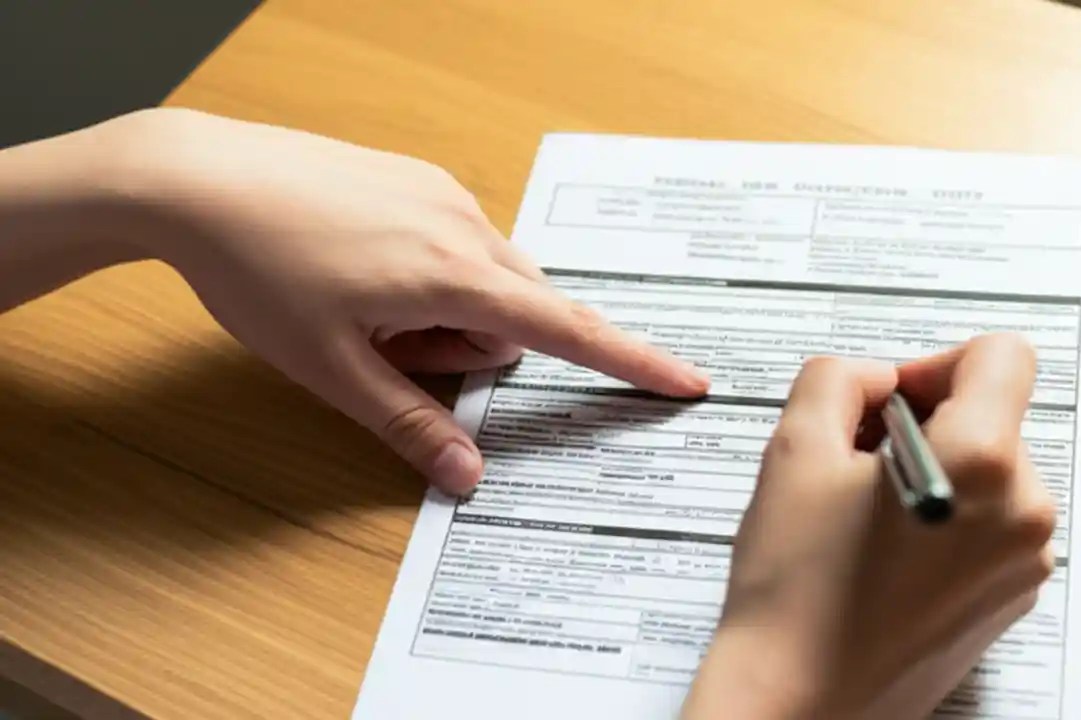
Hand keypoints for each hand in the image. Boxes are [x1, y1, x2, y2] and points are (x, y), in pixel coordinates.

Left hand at [98, 109, 708, 493]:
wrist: (199, 177)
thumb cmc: (259, 271)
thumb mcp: (331, 368)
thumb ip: (410, 423)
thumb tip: (467, 477)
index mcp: (453, 275)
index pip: (566, 329)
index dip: (632, 363)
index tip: (686, 382)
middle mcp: (464, 226)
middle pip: (518, 310)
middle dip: (472, 347)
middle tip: (390, 351)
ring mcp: (443, 195)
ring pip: (486, 277)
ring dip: (447, 311)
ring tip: (367, 308)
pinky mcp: (419, 181)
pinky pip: (459, 242)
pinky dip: (431, 275)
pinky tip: (363, 271)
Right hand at [682, 335, 1055, 718]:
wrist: (798, 699)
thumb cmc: (794, 591)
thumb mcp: (794, 449)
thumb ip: (837, 378)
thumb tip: (875, 378)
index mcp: (983, 464)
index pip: (1002, 356)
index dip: (936, 362)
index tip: (893, 399)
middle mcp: (1024, 514)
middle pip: (992, 417)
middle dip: (924, 423)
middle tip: (855, 464)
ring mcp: (1024, 564)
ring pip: (989, 472)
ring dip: (931, 472)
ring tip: (864, 517)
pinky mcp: (1011, 599)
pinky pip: (990, 526)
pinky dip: (944, 520)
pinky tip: (884, 553)